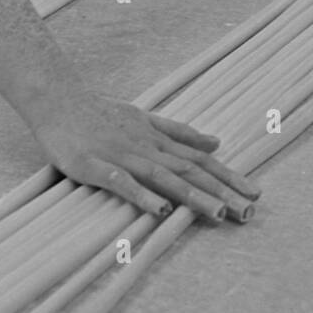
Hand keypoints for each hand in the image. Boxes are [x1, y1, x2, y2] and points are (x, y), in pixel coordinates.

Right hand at [28, 90, 260, 223]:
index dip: (228, 177)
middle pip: (190, 171)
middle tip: (249, 212)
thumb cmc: (100, 112)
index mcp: (158, 138)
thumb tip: (215, 142)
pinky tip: (162, 210)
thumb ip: (179, 132)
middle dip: (222, 192)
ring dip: (193, 196)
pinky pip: (122, 183)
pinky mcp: (94, 165)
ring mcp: (121, 155)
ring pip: (164, 177)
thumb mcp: (145, 118)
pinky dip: (143, 196)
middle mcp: (146, 147)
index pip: (200, 160)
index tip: (255, 193)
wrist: (57, 99)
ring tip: (219, 213)